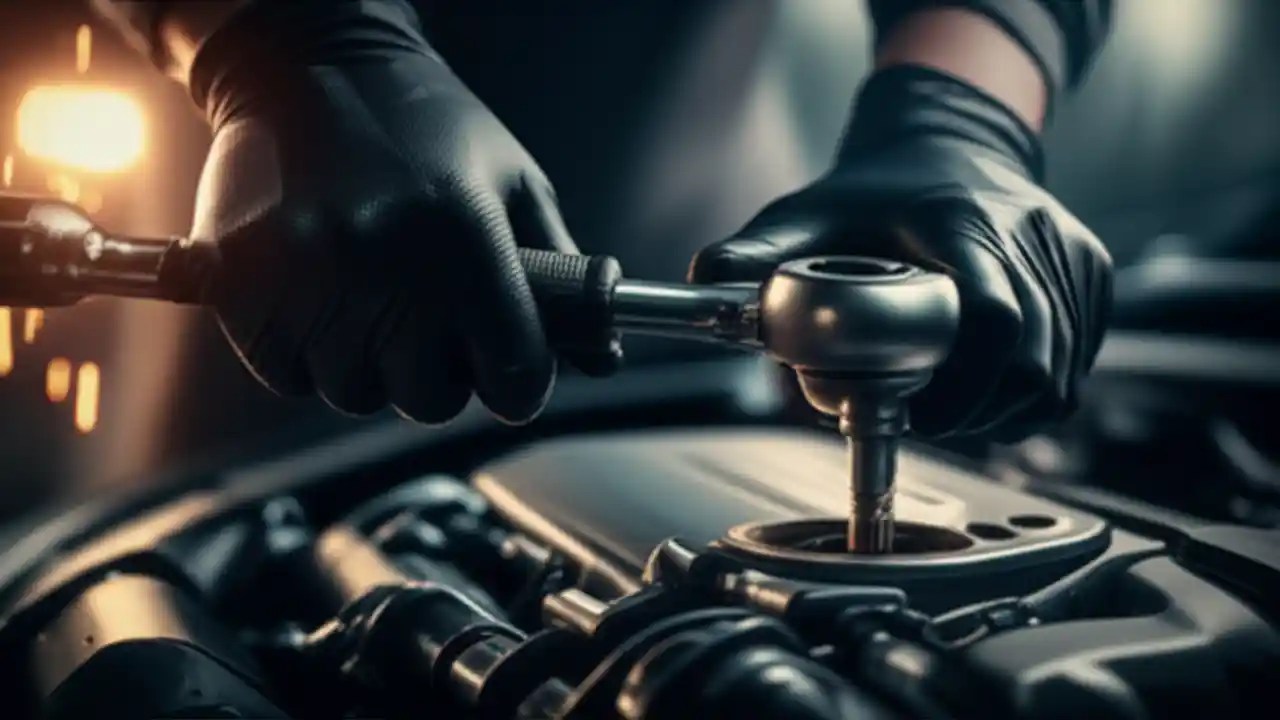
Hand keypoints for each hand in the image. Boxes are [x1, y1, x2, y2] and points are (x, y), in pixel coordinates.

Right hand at [187, 0, 605, 424]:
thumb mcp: (512, 182)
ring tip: (374, 302)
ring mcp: (302, 276)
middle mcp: (380, 261)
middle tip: (433, 325)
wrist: (309, 61)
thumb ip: (563, 274)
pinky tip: (323, 302)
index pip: (510, 375)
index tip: (509, 367)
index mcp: (462, 234)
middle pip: (428, 399)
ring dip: (372, 366)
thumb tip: (604, 355)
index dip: (519, 382)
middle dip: (441, 374)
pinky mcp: (238, 282)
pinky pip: (286, 376)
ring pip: (354, 392)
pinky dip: (310, 357)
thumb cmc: (427, 123)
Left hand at [691, 68, 1111, 439]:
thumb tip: (708, 280)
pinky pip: (1079, 364)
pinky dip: (1034, 390)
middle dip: (976, 412)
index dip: (964, 389)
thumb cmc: (879, 189)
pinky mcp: (1095, 277)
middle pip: (1034, 367)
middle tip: (926, 416)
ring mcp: (1071, 257)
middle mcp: (1030, 236)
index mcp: (963, 224)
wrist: (952, 143)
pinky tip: (988, 380)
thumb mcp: (810, 213)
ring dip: (1003, 409)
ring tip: (951, 398)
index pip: (994, 321)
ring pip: (1060, 378)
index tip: (923, 417)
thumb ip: (759, 251)